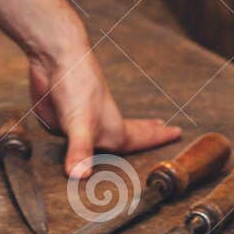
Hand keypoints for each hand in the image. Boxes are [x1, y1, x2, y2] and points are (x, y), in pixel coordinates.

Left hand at [28, 36, 182, 177]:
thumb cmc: (76, 84)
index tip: (178, 132)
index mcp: (113, 130)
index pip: (141, 139)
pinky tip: (82, 134)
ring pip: (104, 134)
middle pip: (129, 133)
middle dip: (147, 134)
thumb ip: (80, 150)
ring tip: (127, 138)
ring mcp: (81, 121)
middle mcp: (100, 126)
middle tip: (164, 129)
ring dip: (116, 137)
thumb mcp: (80, 122)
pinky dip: (83, 137)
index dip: (159, 138)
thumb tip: (80, 176)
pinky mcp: (61, 117)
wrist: (54, 57)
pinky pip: (76, 134)